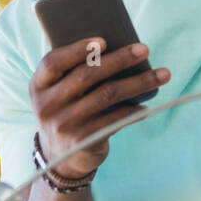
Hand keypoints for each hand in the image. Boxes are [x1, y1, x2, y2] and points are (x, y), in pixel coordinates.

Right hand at [29, 36, 169, 177]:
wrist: (60, 159)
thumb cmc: (67, 112)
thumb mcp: (59, 94)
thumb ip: (74, 73)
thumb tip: (121, 49)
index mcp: (38, 86)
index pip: (53, 62)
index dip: (77, 49)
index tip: (103, 41)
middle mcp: (47, 105)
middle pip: (87, 75)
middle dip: (120, 59)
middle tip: (144, 49)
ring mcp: (64, 124)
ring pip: (107, 95)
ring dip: (138, 83)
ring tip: (162, 75)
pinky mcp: (82, 141)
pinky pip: (114, 119)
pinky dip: (133, 111)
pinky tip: (147, 106)